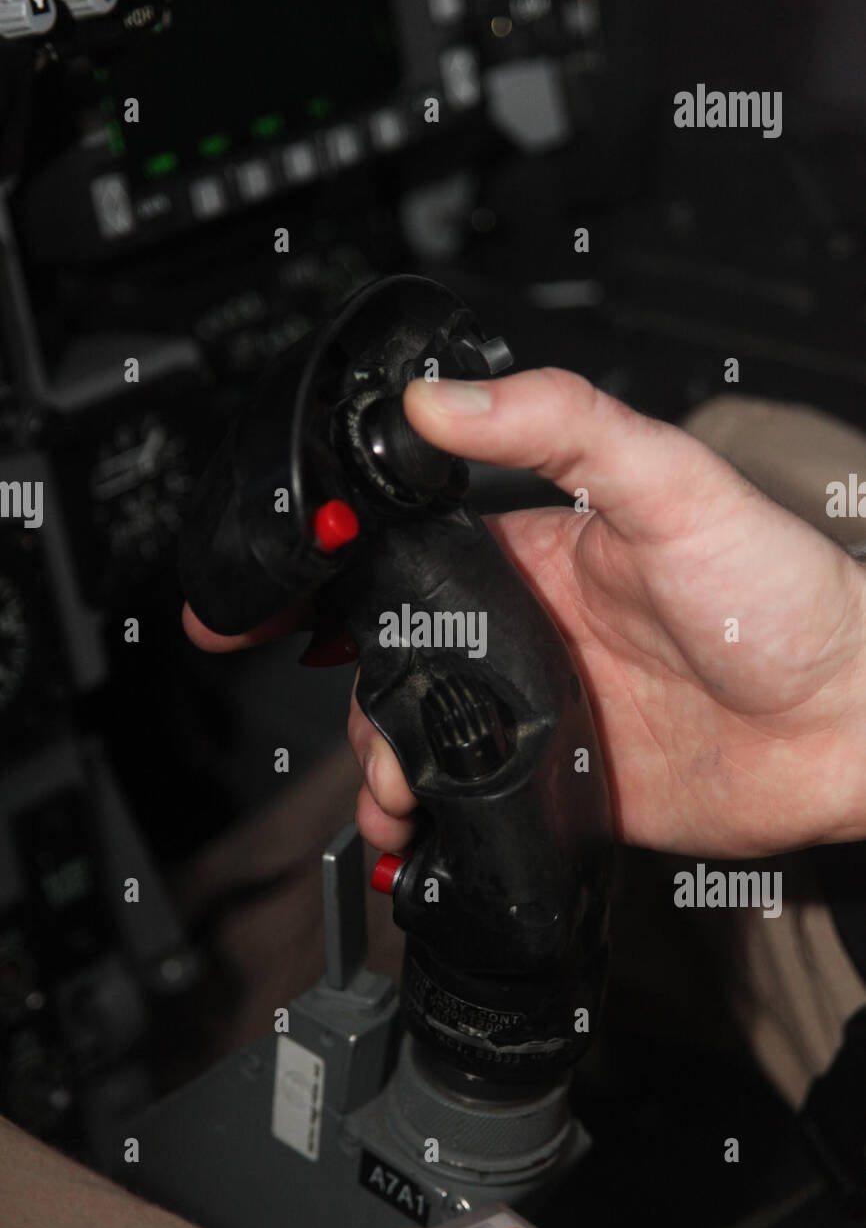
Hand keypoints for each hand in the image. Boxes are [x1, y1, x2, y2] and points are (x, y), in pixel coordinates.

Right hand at [348, 370, 865, 858]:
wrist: (851, 723)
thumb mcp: (669, 483)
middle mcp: (533, 636)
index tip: (301, 611)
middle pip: (407, 662)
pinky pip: (481, 806)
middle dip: (364, 697)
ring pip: (431, 739)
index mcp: (539, 555)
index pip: (417, 559)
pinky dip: (437, 821)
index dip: (354, 585)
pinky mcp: (566, 787)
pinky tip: (420, 828)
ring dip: (391, 766)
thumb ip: (560, 425)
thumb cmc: (782, 594)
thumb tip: (440, 398)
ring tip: (388, 792)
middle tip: (364, 727)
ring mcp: (547, 713)